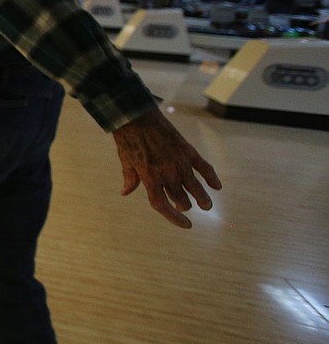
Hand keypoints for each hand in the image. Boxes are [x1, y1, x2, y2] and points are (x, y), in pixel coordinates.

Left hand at [111, 109, 222, 227]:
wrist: (137, 117)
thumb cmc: (128, 140)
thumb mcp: (126, 162)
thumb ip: (130, 179)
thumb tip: (125, 193)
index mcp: (150, 179)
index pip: (163, 206)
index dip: (175, 218)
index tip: (186, 225)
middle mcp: (167, 174)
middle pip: (181, 199)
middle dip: (184, 206)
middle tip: (185, 206)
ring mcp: (179, 163)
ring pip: (196, 188)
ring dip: (203, 199)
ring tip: (207, 206)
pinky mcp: (188, 151)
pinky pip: (204, 168)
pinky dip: (212, 178)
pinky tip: (217, 186)